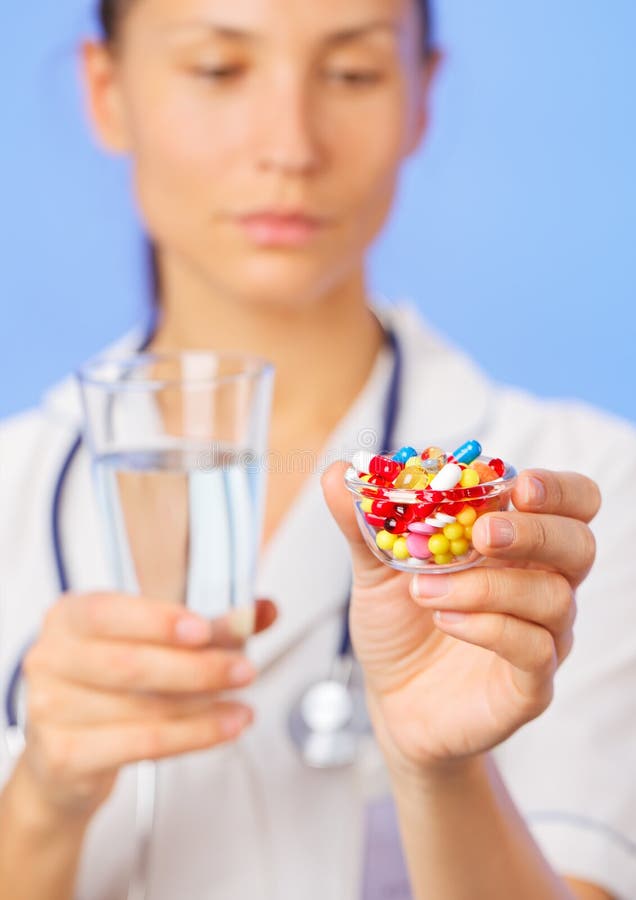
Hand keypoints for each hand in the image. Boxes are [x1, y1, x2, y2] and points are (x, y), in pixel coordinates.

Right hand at [20, 593, 276, 820]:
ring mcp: (49, 710)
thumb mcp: (154, 642)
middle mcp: (50, 658)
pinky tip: (225, 727)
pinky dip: (194, 736)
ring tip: (243, 704)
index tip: (205, 630)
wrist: (66, 756)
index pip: (108, 612)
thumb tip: (264, 610)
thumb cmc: (113, 685)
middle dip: (197, 668)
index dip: (158, 620)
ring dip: (204, 708)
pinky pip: (142, 745)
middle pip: (130, 665)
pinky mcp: (63, 756)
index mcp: (68, 617)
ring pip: (142, 709)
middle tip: (245, 670)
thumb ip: (210, 624)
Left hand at [322, 463, 599, 773]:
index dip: (556, 489)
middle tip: (483, 534)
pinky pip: (534, 650)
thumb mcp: (375, 568)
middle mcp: (541, 584)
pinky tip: (447, 621)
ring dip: (487, 587)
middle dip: (536, 532)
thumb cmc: (398, 624)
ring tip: (425, 591)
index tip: (518, 485)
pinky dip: (490, 628)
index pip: (570, 503)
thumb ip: (362, 521)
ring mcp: (543, 637)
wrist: (391, 699)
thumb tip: (338, 471)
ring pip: (553, 598)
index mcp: (515, 544)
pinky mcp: (531, 685)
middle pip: (579, 545)